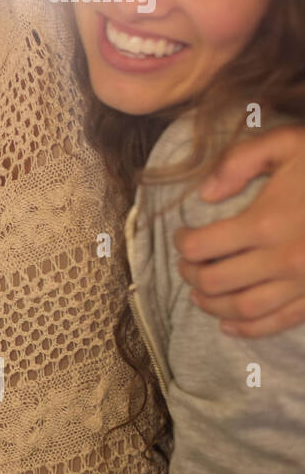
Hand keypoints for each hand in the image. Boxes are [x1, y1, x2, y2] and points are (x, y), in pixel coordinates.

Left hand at [177, 124, 304, 336]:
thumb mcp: (286, 144)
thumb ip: (238, 162)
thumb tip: (205, 194)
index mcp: (267, 223)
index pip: (201, 246)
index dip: (182, 243)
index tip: (182, 236)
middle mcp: (283, 260)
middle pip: (215, 282)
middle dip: (190, 275)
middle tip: (186, 264)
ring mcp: (303, 284)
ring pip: (242, 309)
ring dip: (212, 306)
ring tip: (198, 295)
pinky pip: (278, 322)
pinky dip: (249, 329)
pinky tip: (229, 325)